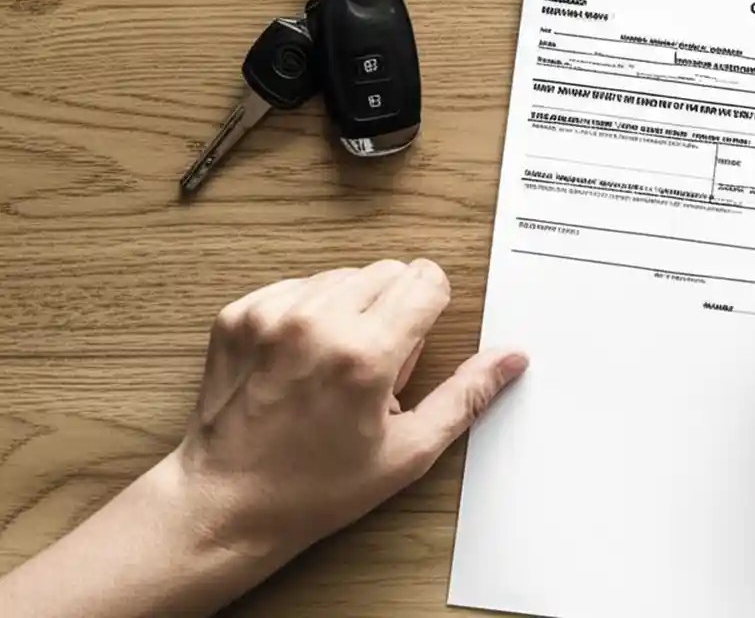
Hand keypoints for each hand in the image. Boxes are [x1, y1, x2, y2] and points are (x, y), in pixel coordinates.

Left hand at [173, 259, 527, 560]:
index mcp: (364, 355)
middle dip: (394, 310)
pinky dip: (308, 312)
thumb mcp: (407, 452)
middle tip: (375, 368)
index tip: (416, 345)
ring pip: (342, 275)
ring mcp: (270, 314)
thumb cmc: (315, 488)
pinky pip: (296, 286)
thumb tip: (511, 358)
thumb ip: (466, 396)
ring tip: (335, 366)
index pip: (426, 280)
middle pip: (387, 271)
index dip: (433, 309)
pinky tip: (301, 360)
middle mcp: (315, 322)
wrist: (224, 503)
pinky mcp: (238, 315)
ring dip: (351, 308)